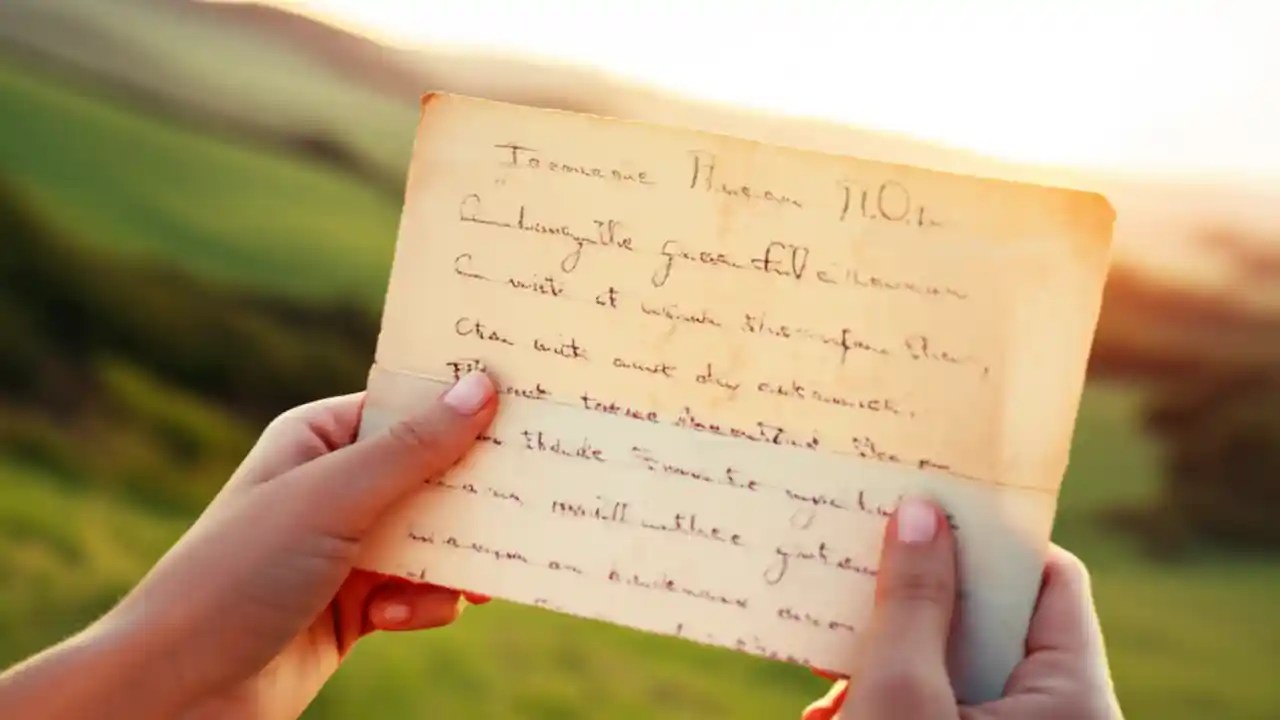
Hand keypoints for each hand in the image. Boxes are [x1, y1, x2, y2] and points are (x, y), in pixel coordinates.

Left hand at [0, 371, 497, 718]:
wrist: (179, 692)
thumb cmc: (240, 575)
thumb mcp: (334, 500)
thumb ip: (414, 450)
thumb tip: (483, 387)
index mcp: (318, 439)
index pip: (406, 408)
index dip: (462, 407)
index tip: (526, 406)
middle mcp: (334, 488)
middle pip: (430, 474)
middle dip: (471, 494)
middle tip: (532, 494)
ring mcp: (346, 550)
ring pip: (434, 539)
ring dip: (451, 561)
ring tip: (473, 581)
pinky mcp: (356, 607)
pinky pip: (419, 593)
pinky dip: (421, 606)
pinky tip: (392, 620)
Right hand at [802, 498, 1122, 719]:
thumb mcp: (900, 693)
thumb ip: (912, 600)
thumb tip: (919, 511)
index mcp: (1075, 699)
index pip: (1050, 577)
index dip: (987, 537)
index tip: (922, 505)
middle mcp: (1059, 717)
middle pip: (994, 622)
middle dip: (916, 604)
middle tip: (860, 571)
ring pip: (957, 668)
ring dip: (889, 662)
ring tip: (829, 669)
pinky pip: (942, 708)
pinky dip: (894, 702)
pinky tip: (839, 711)